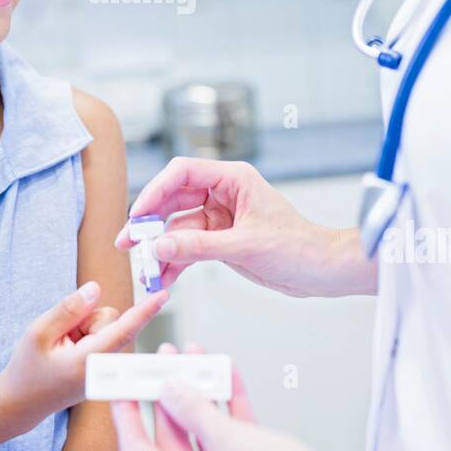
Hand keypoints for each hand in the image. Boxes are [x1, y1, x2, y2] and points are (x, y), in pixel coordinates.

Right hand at [1, 280, 168, 429]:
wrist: (22, 403)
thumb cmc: (27, 369)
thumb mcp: (39, 332)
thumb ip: (69, 309)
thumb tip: (96, 289)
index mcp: (89, 362)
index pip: (122, 331)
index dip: (144, 311)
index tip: (164, 296)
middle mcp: (103, 368)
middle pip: (111, 320)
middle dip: (87, 318)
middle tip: (60, 336)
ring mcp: (103, 370)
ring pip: (105, 325)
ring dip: (84, 328)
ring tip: (61, 346)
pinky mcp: (102, 368)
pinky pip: (100, 336)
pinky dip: (84, 337)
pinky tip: (68, 351)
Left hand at [109, 340, 385, 450]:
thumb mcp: (227, 441)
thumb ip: (192, 410)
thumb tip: (166, 388)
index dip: (126, 414)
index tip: (118, 384)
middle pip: (171, 438)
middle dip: (167, 393)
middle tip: (163, 357)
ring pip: (203, 432)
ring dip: (199, 393)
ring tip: (194, 353)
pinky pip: (231, 435)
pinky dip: (228, 405)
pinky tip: (227, 370)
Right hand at [114, 157, 356, 297]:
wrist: (322, 270)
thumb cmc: (298, 247)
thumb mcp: (245, 246)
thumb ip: (199, 247)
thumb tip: (159, 247)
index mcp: (233, 179)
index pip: (182, 172)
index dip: (155, 190)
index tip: (138, 214)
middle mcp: (223, 194)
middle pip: (173, 200)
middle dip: (150, 223)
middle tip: (128, 243)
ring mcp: (220, 218)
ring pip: (178, 228)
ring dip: (160, 249)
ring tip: (143, 269)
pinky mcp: (221, 240)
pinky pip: (189, 248)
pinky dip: (175, 262)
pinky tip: (163, 278)